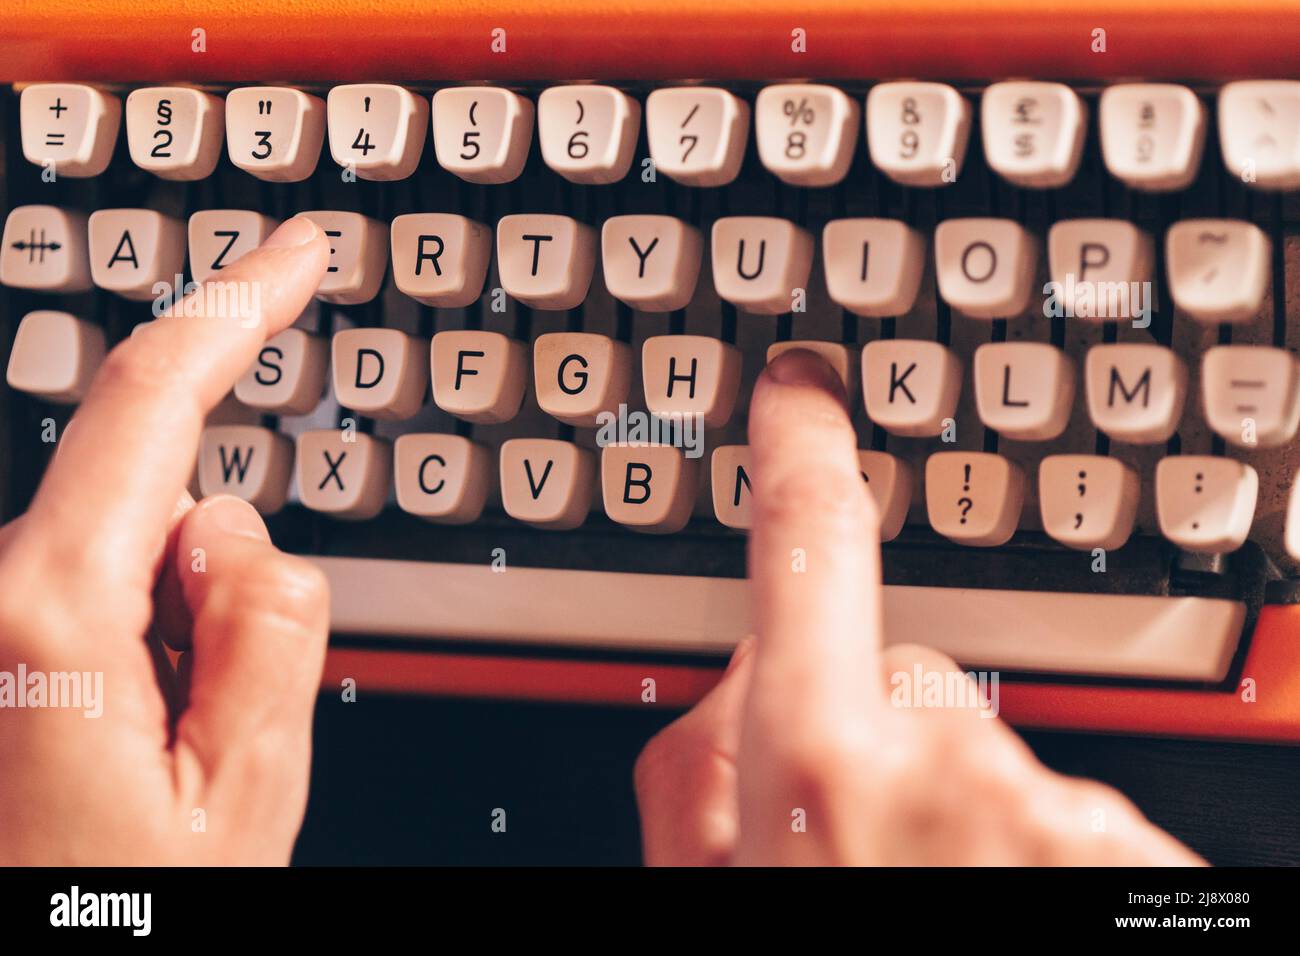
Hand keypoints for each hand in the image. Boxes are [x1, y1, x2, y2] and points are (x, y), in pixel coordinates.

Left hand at [0, 217, 330, 864]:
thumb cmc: (114, 915)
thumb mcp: (244, 792)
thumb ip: (267, 629)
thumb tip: (232, 530)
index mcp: (46, 615)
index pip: (151, 397)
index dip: (239, 304)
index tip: (296, 250)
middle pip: (166, 502)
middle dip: (228, 585)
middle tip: (226, 730)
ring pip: (140, 563)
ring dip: (186, 639)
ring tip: (168, 773)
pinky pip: (101, 604)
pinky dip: (148, 653)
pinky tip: (134, 755)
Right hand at [634, 350, 1202, 865]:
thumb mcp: (699, 883)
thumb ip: (694, 765)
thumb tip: (738, 682)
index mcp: (822, 768)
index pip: (808, 553)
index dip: (801, 451)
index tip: (802, 384)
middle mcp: (952, 772)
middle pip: (906, 675)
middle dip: (873, 729)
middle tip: (849, 839)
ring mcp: (1058, 814)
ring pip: (986, 749)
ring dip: (953, 807)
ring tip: (918, 888)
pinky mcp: (1133, 855)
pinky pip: (1063, 809)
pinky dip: (1024, 848)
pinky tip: (981, 896)